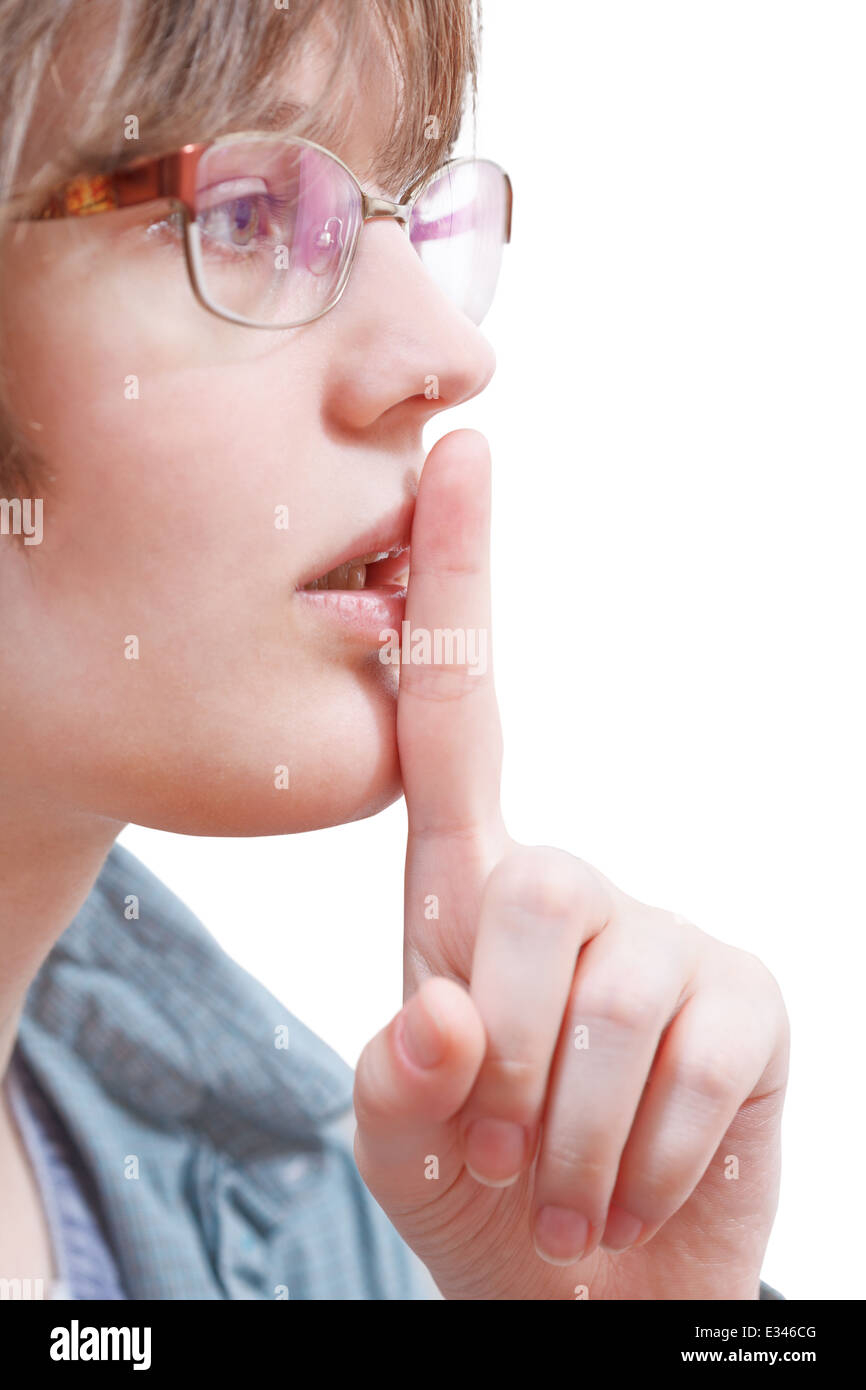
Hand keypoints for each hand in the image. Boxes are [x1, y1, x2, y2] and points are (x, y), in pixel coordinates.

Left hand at [353, 430, 788, 1299]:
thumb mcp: (403, 1129)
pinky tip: (637, 1177)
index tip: (454, 455)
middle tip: (504, 1147)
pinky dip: (647, 1154)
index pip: (455, 710)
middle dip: (506, 1053)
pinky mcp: (745, 997)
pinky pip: (691, 1060)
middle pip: (532, 890)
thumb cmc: (479, 1184)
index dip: (454, 579)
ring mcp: (668, 934)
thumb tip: (450, 1011)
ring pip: (607, 996)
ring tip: (561, 1183)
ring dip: (568, 1130)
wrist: (583, 1285)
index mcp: (466, 891)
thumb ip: (401, 1072)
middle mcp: (571, 885)